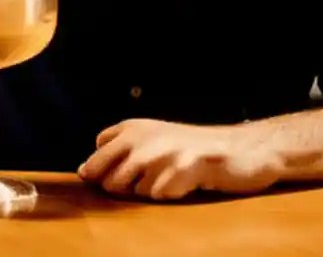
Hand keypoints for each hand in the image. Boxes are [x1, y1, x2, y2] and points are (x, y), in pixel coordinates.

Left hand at [77, 119, 279, 201]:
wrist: (239, 149)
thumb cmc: (191, 149)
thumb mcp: (152, 139)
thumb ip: (119, 151)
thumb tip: (83, 170)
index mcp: (132, 127)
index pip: (96, 152)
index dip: (103, 169)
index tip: (128, 172)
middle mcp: (141, 136)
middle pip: (103, 175)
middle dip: (117, 186)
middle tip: (152, 178)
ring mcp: (160, 152)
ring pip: (130, 189)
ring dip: (148, 190)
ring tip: (171, 177)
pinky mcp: (181, 169)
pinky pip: (158, 196)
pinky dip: (169, 194)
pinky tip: (186, 183)